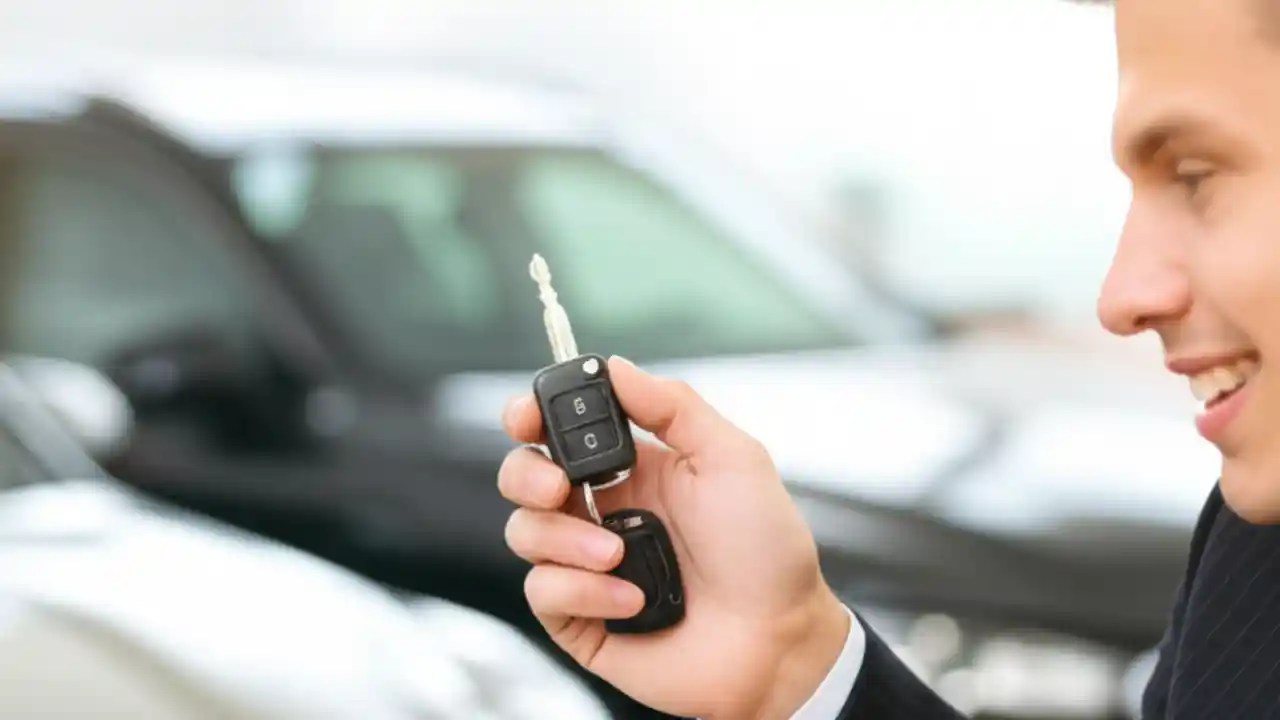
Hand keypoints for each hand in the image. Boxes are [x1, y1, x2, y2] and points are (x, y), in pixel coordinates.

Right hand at [499, 357, 849, 718]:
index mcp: (633, 470)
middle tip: (558, 487)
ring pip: (524, 533)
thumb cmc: (768, 551)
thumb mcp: (734, 458)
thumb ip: (673, 406)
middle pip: (523, 476)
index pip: (559, 431)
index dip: (529, 417)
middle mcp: (603, 513)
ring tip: (618, 556)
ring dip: (566, 540)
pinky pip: (542, 591)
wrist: (780, 639)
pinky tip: (631, 599)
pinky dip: (582, 590)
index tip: (524, 417)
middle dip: (526, 475)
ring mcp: (588, 566)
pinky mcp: (582, 617)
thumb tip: (616, 366)